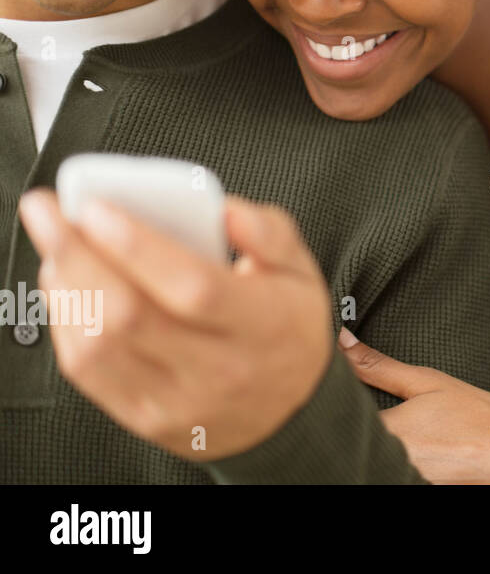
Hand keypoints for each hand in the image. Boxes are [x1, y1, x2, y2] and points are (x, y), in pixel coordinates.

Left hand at [18, 189, 333, 460]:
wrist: (289, 410)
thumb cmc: (286, 330)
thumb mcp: (302, 270)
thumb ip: (269, 231)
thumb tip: (226, 210)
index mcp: (265, 325)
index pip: (194, 287)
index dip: (139, 247)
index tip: (98, 209)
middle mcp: (221, 369)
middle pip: (130, 316)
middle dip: (77, 257)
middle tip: (49, 214)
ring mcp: (178, 400)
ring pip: (98, 347)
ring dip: (64, 289)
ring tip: (56, 246)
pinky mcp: (146, 418)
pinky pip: (87, 373)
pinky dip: (66, 324)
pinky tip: (66, 289)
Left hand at [338, 329, 489, 483]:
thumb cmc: (482, 420)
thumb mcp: (430, 383)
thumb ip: (378, 366)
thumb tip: (340, 339)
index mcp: (385, 431)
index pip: (337, 418)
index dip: (337, 409)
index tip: (338, 398)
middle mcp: (387, 462)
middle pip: (351, 445)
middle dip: (358, 434)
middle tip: (384, 424)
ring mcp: (402, 481)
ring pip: (370, 462)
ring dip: (374, 452)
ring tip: (414, 438)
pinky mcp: (414, 491)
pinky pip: (392, 475)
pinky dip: (396, 466)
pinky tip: (422, 455)